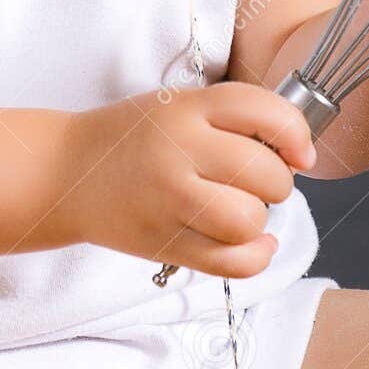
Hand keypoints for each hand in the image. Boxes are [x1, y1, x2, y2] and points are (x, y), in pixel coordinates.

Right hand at [62, 82, 315, 279]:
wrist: (66, 172)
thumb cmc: (134, 138)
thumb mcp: (179, 105)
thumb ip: (236, 118)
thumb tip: (302, 157)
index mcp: (185, 108)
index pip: (264, 113)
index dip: (296, 135)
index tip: (299, 152)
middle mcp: (177, 151)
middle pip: (264, 173)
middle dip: (274, 181)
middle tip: (251, 180)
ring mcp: (169, 201)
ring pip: (249, 219)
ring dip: (257, 218)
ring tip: (238, 207)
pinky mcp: (165, 244)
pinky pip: (232, 262)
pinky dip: (255, 256)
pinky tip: (252, 243)